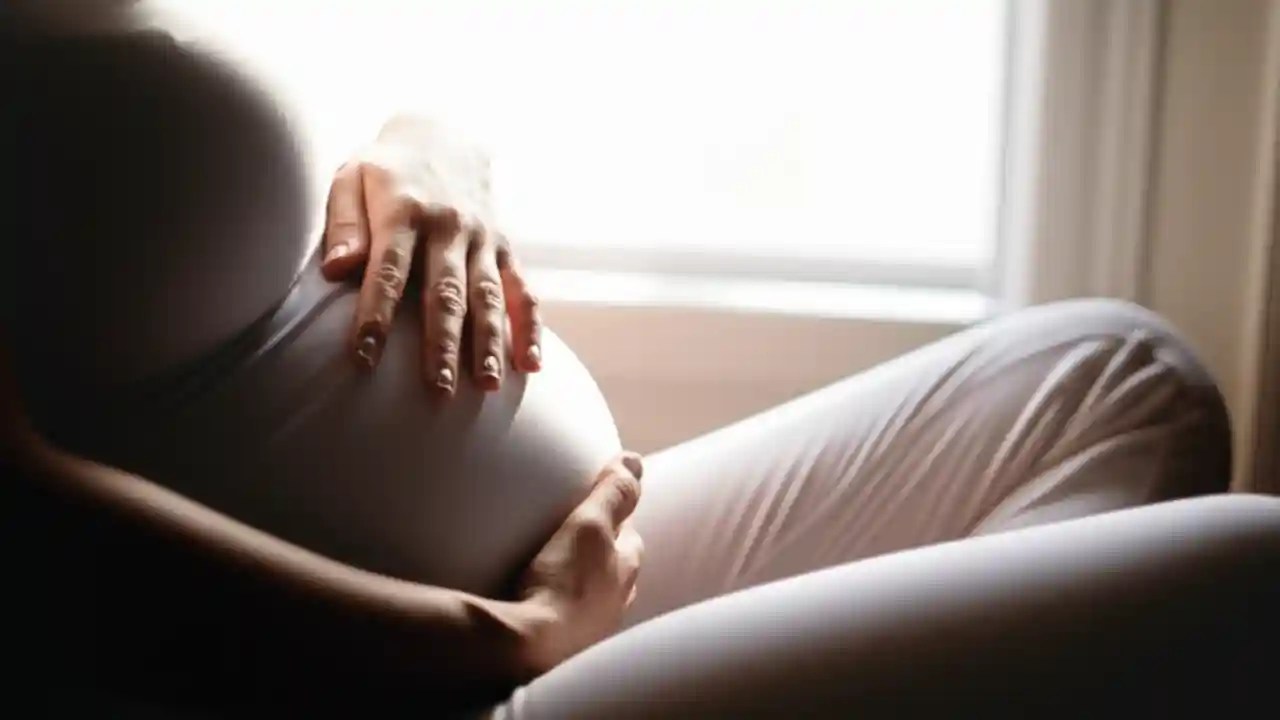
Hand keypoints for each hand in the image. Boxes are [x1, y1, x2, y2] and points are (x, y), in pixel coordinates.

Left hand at [320, 116, 542, 396]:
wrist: (442, 135)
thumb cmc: (383, 170)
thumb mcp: (350, 179)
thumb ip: (344, 224)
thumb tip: (336, 270)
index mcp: (403, 210)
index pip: (388, 271)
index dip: (375, 316)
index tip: (363, 359)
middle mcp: (449, 226)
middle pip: (446, 292)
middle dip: (442, 342)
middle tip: (437, 389)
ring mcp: (482, 238)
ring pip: (488, 297)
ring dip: (489, 343)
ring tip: (486, 386)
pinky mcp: (505, 247)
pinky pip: (522, 290)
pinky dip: (530, 327)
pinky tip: (531, 365)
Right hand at [512, 452, 645, 674]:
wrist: (530, 652)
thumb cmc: (564, 585)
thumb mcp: (589, 526)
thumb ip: (613, 493)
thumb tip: (634, 460)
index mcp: (625, 571)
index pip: (630, 539)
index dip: (618, 520)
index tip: (599, 506)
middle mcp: (616, 604)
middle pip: (615, 571)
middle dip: (603, 555)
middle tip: (575, 537)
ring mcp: (592, 631)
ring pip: (595, 600)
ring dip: (582, 585)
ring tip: (555, 571)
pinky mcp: (565, 651)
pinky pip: (568, 622)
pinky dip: (559, 610)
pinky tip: (538, 606)